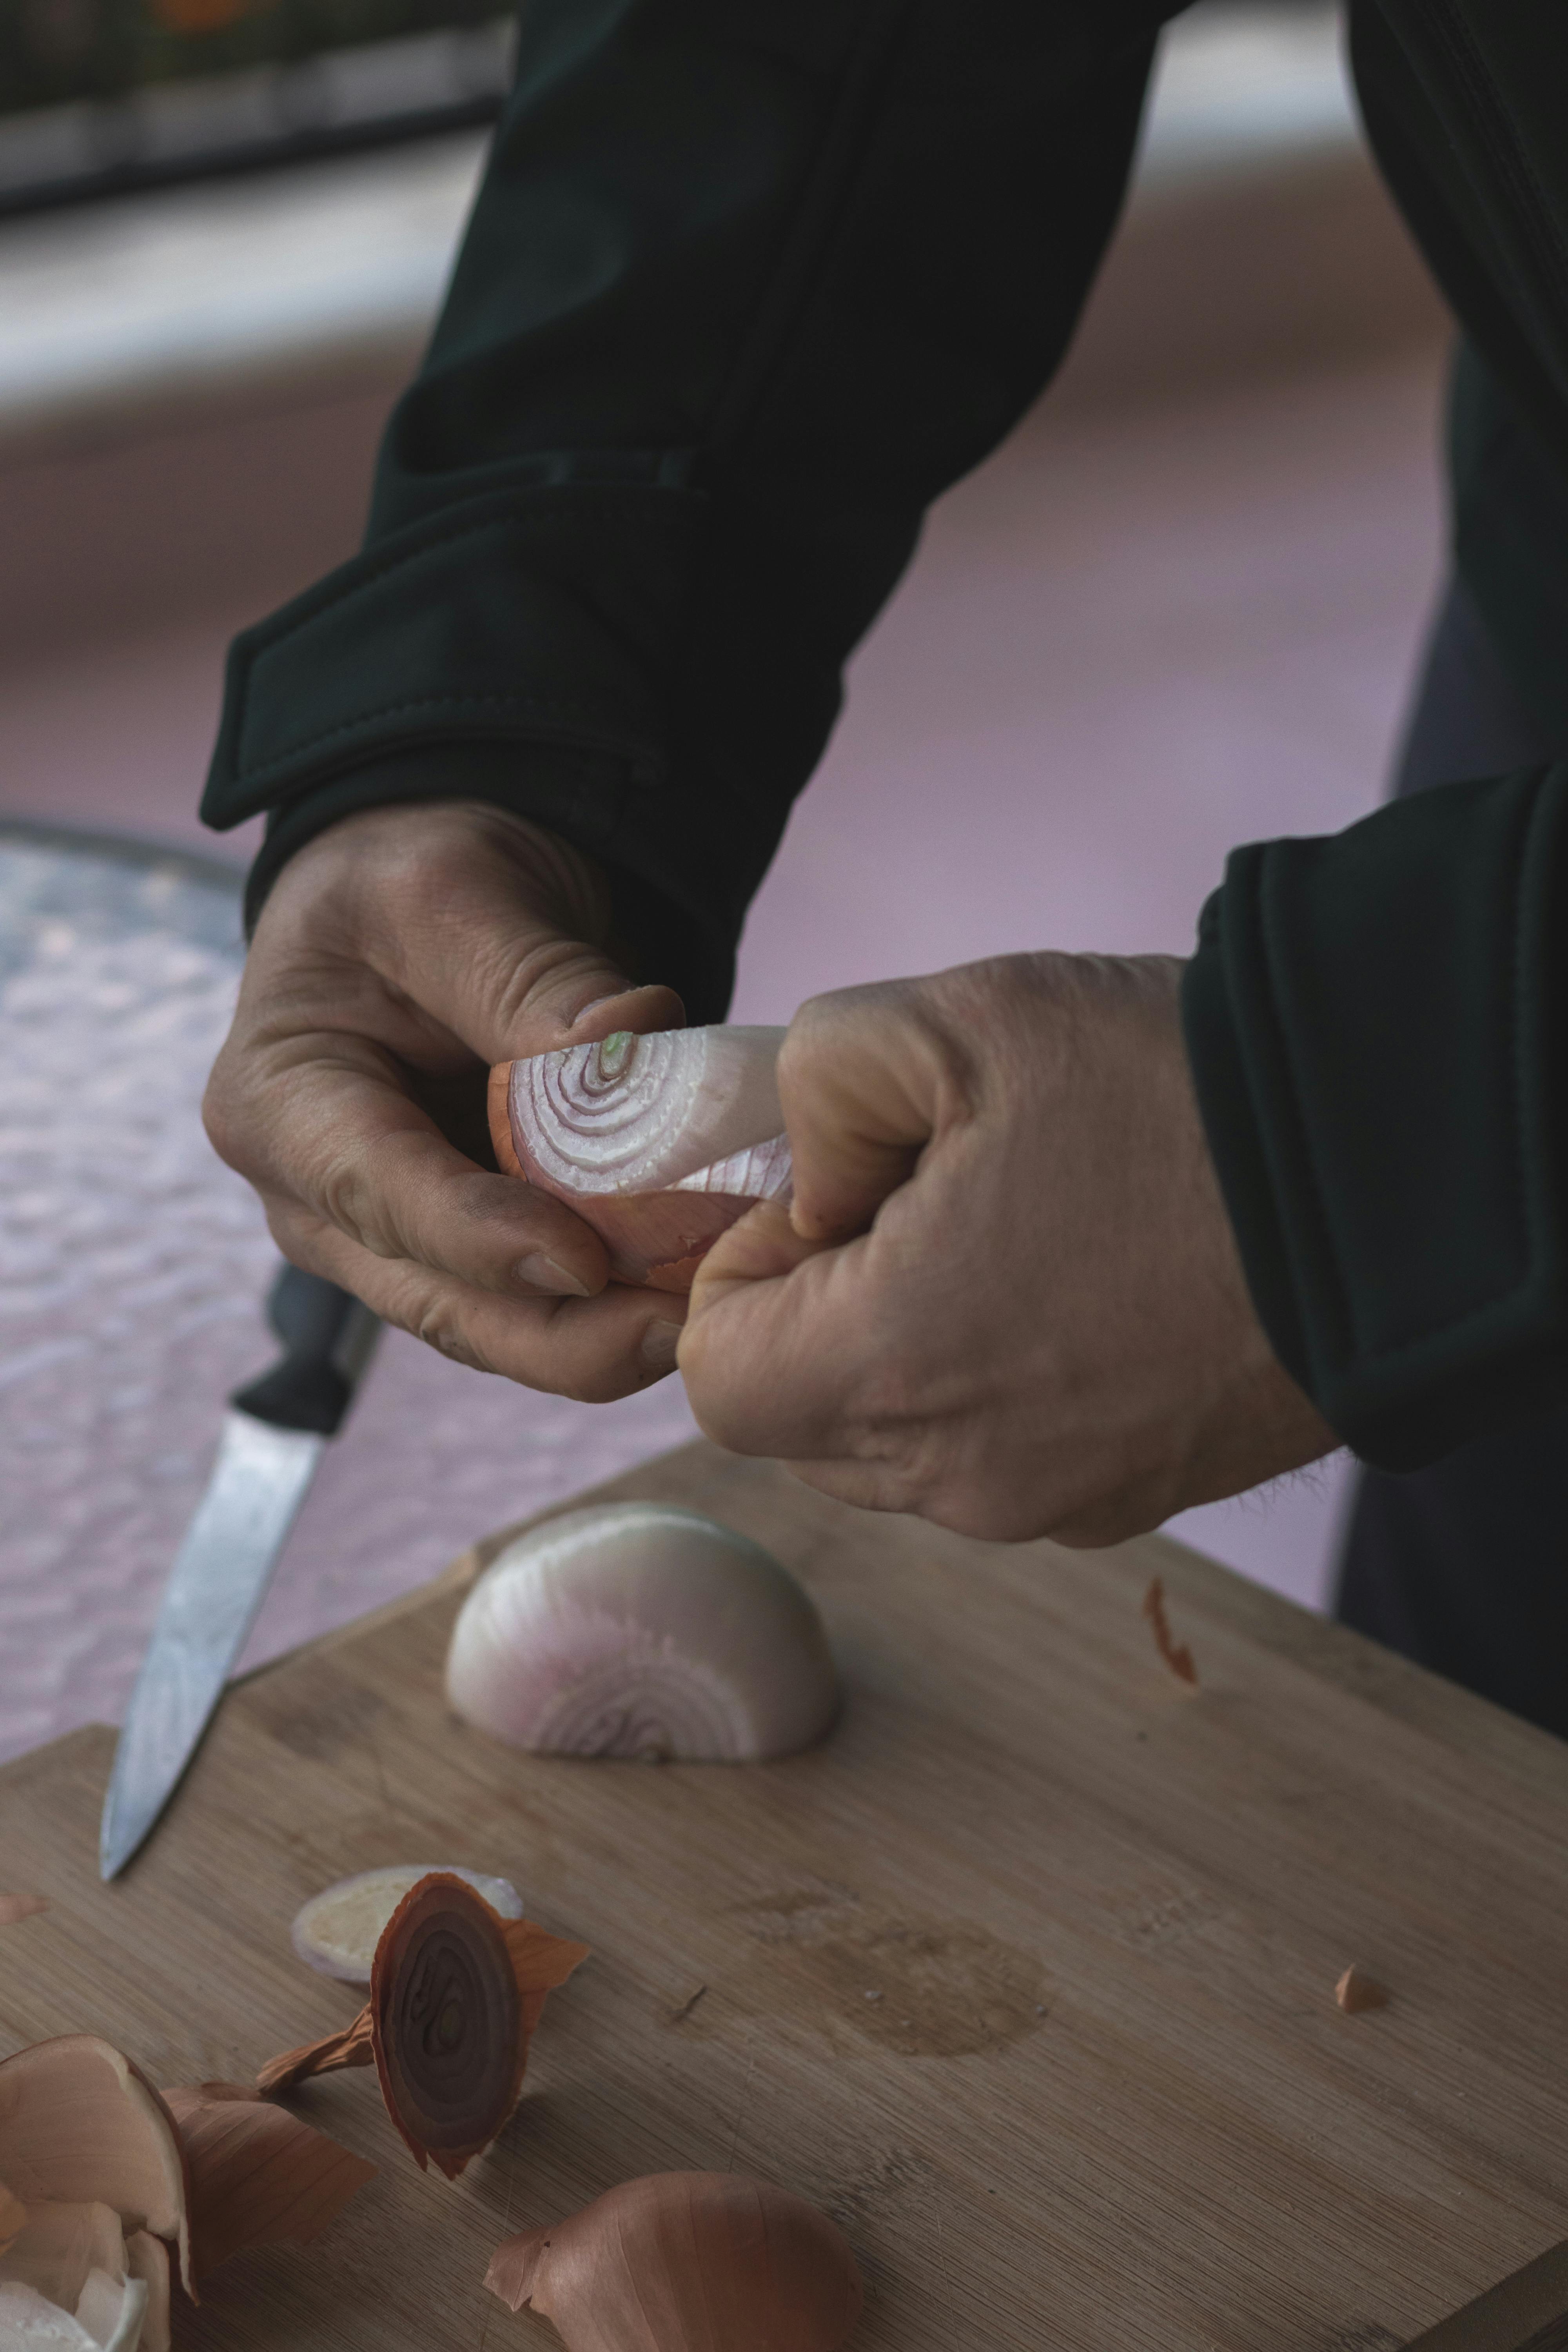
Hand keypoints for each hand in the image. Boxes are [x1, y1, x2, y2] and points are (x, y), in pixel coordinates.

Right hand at [204, 802, 687, 1397]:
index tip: (582, 1263)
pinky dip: (627, 1301)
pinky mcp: (479, 1250)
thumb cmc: (406, 882)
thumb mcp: (451, 893)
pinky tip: (707, 1284)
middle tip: (677, 1331)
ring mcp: (400, 1241)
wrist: (430, 898)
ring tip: (710, 1314)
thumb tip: (631, 1042)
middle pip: (441, 1301)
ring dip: (608, 1334)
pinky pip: (552, 1301)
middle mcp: (322, 1201)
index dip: (480, 1241)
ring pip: (506, 1325)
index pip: (376, 1192)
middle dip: (562, 1336)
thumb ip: (531, 983)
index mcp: (280, 1104)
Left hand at [678, 953, 1334, 1543]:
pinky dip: (1003, 1382)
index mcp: (897, 1372)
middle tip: (923, 1203)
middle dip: (822, 1313)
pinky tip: (1082, 1282)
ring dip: (911, 1350)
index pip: (720, 1376)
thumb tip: (809, 1184)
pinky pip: (1002, 1457)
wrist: (1390, 1177)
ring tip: (1013, 1235)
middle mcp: (963, 1475)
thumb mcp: (952, 1022)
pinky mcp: (1131, 1499)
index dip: (748, 1274)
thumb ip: (815, 1088)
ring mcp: (1055, 1504)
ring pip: (900, 1447)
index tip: (839, 1198)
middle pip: (801, 1422)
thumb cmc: (1173, 1095)